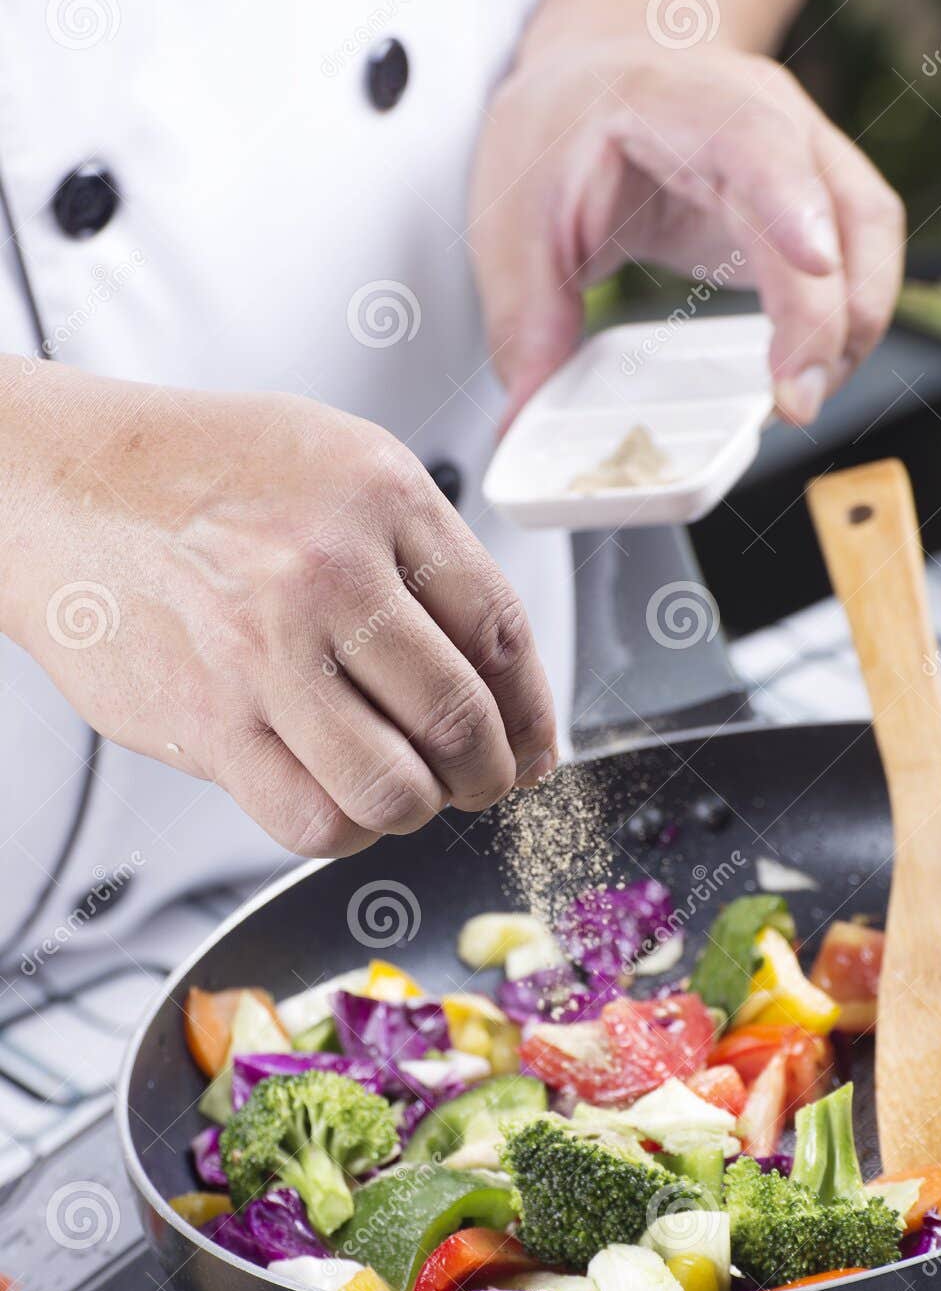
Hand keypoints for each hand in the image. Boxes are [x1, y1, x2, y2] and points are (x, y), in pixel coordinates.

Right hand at [2, 363, 555, 855]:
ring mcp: (265, 650)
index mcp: (380, 495)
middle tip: (482, 782)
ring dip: (418, 809)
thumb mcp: (335, 459)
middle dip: (490, 775)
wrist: (56, 483)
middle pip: (462, 720)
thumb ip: (419, 551)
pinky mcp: (207, 719)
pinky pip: (312, 819)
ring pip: (396, 789)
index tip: (535, 746)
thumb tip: (493, 668)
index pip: (502, 634)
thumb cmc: (192, 471)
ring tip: (405, 791)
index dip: (534, 713)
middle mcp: (330, 569)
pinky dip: (344, 831)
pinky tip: (337, 801)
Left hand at [471, 40, 904, 427]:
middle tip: (794, 399)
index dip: (790, 203)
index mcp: (679, 101)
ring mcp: (799, 154)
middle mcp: (762, 116)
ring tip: (803, 396)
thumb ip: (526, 318)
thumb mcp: (512, 219)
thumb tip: (527, 410)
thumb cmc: (560, 131)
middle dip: (829, 313)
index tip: (813, 269)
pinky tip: (809, 370)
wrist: (591, 82)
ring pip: (869, 232)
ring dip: (855, 324)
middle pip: (834, 205)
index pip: (754, 142)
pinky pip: (859, 256)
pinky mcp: (810, 201)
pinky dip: (846, 320)